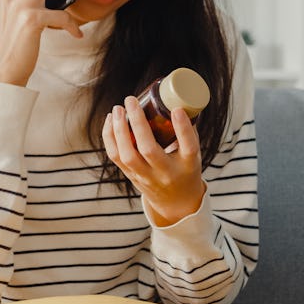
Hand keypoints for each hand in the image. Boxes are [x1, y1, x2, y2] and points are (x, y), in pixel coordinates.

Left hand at [102, 97, 205, 226]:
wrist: (176, 203)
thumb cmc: (185, 170)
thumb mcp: (193, 153)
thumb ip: (186, 130)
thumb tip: (176, 100)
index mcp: (188, 165)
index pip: (188, 147)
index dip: (183, 128)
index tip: (176, 110)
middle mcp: (165, 173)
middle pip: (148, 150)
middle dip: (137, 123)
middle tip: (131, 100)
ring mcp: (146, 177)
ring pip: (126, 155)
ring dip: (118, 130)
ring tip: (118, 109)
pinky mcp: (131, 176)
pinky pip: (115, 157)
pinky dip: (109, 137)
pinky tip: (110, 120)